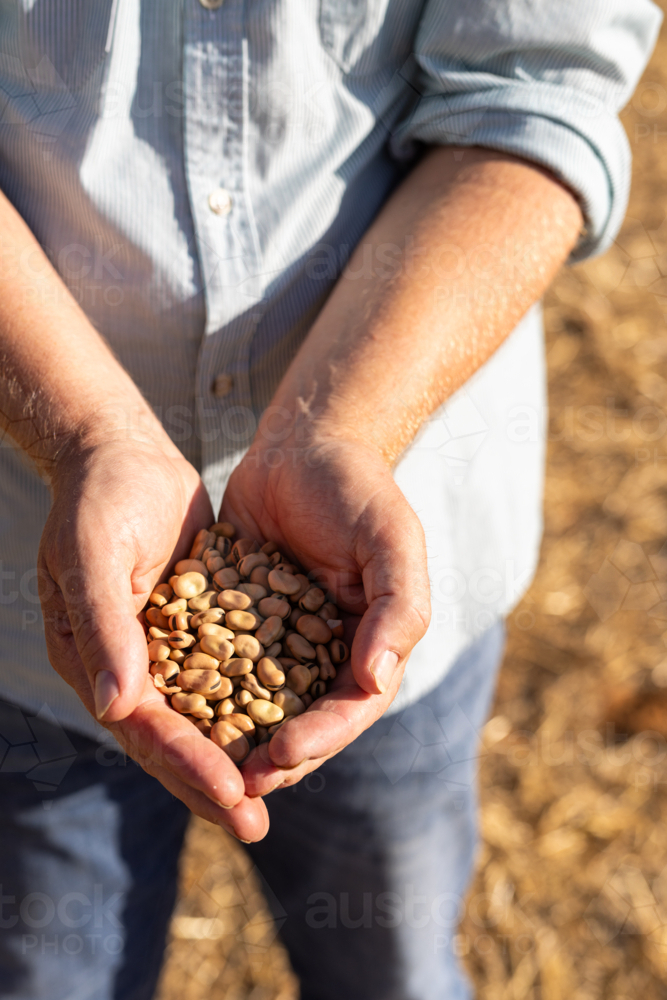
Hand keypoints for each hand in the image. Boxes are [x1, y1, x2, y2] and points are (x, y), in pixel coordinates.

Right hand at [37, 431, 268, 841]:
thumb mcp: (93, 553)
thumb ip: (105, 626)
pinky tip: (291, 723)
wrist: (122, 453)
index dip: (187, 763)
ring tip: (278, 792)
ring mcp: (163, 649)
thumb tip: (117, 706)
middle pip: (174, 738)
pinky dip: (252, 702)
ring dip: (238, 752)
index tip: (234, 794)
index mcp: (94, 659)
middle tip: (257, 825)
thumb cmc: (97, 497)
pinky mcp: (196, 627)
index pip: (144, 727)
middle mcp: (127, 666)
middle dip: (215, 782)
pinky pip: (226, 674)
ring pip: (204, 715)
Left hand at [220, 433, 430, 796]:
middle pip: (300, 720)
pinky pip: (214, 662)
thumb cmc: (359, 490)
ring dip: (229, 737)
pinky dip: (196, 688)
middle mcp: (323, 653)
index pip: (350, 707)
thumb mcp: (392, 540)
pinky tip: (165, 706)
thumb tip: (376, 680)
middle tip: (233, 785)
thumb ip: (397, 609)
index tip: (279, 755)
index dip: (319, 738)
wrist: (302, 446)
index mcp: (369, 644)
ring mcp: (277, 640)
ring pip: (252, 703)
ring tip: (196, 764)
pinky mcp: (233, 620)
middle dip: (270, 757)